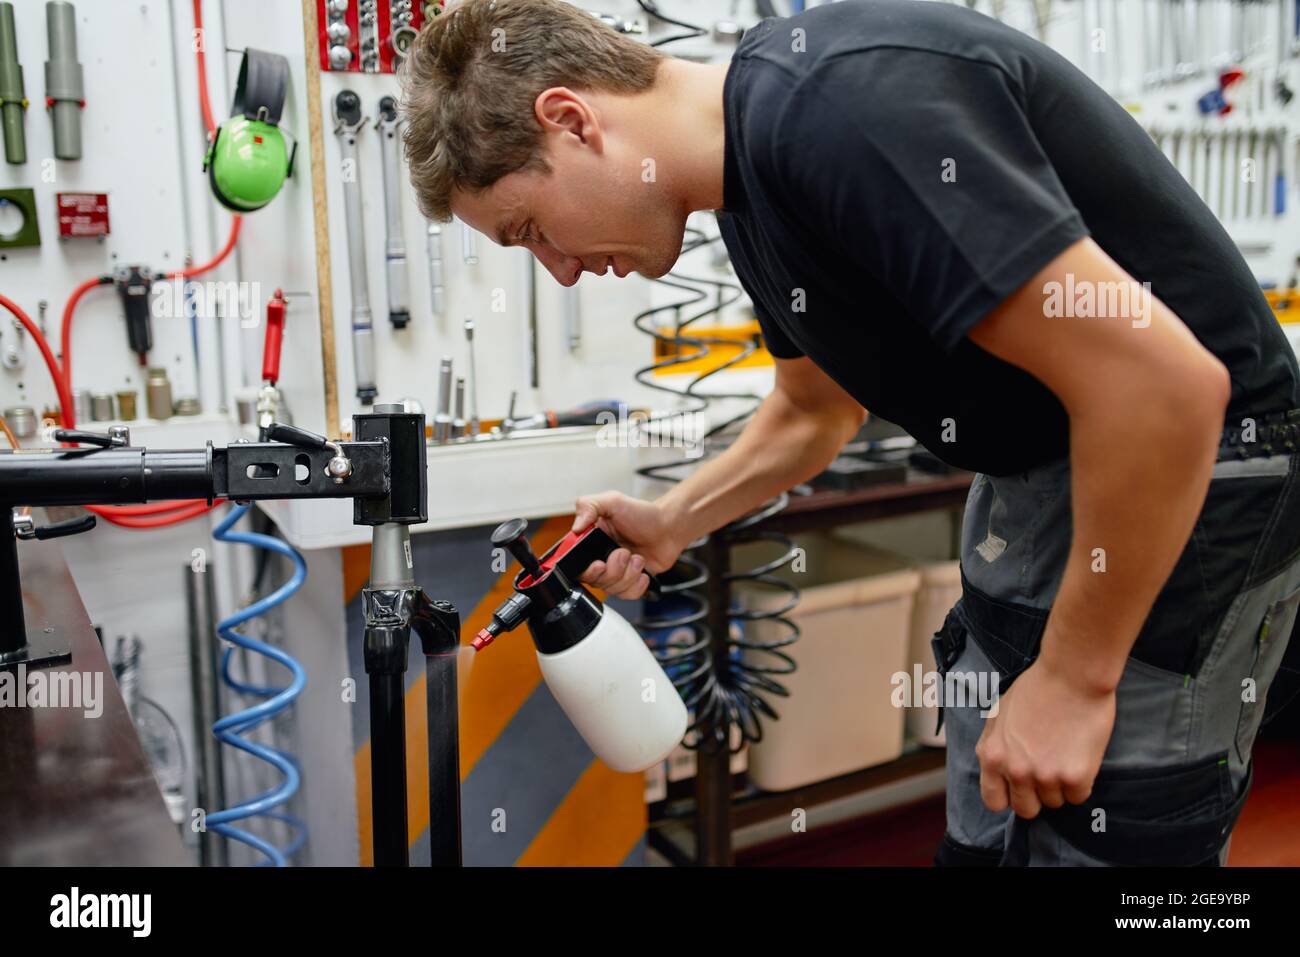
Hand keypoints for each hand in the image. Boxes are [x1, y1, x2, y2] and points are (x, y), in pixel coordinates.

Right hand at [572, 491, 687, 598]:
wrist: (669, 526)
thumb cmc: (643, 514)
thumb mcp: (613, 501)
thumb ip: (589, 505)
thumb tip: (576, 527)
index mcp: (591, 541)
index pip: (575, 564)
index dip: (585, 569)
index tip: (599, 564)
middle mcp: (601, 557)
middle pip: (594, 580)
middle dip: (612, 570)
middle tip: (624, 553)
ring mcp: (615, 571)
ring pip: (611, 589)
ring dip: (627, 574)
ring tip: (637, 558)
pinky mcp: (630, 581)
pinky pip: (626, 594)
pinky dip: (636, 585)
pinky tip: (642, 570)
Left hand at [975, 655, 1115, 818]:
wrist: (1071, 674)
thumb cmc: (1036, 688)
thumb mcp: (999, 715)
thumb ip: (995, 746)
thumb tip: (996, 769)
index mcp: (991, 755)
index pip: (994, 801)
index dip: (1009, 796)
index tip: (1020, 788)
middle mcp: (1014, 770)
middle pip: (1026, 809)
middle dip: (1037, 795)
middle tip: (1048, 770)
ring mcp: (1045, 776)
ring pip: (1055, 802)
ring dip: (1061, 785)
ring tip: (1065, 753)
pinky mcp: (1075, 777)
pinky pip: (1078, 796)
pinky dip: (1081, 782)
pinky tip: (1080, 755)